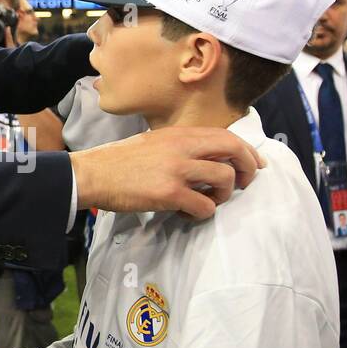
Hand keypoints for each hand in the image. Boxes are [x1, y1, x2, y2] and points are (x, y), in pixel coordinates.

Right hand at [70, 127, 264, 219]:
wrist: (92, 174)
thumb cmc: (119, 162)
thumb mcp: (153, 143)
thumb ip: (180, 147)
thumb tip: (205, 160)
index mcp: (179, 134)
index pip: (226, 135)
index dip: (246, 150)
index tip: (255, 164)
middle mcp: (182, 147)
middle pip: (233, 150)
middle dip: (247, 168)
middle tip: (245, 183)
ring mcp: (177, 169)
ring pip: (224, 178)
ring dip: (223, 195)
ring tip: (207, 201)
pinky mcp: (169, 192)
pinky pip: (205, 206)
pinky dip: (203, 213)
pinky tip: (185, 213)